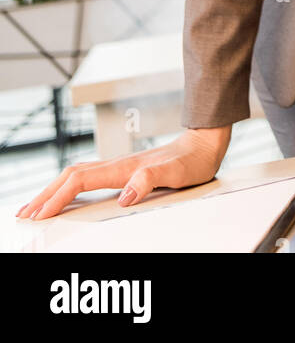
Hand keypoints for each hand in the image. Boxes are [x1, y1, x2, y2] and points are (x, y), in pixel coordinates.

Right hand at [13, 126, 232, 220]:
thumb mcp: (176, 174)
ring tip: (36, 206)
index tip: (40, 215)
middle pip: (70, 176)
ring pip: (76, 175)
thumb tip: (124, 196)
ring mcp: (119, 167)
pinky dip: (68, 187)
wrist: (205, 144)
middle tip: (24, 214)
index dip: (57, 197)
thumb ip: (150, 180)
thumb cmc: (192, 160)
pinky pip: (87, 177)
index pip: (79, 181)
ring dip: (53, 190)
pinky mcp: (124, 171)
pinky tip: (66, 195)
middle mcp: (117, 165)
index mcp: (123, 168)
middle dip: (45, 194)